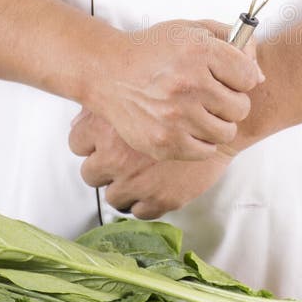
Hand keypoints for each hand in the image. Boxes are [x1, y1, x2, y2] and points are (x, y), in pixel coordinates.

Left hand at [69, 111, 234, 217]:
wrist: (224, 121)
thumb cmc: (182, 103)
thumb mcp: (140, 90)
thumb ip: (108, 105)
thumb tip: (78, 122)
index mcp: (107, 128)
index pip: (77, 144)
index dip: (89, 143)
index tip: (101, 142)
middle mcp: (117, 157)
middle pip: (90, 173)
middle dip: (104, 167)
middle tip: (120, 160)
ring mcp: (138, 182)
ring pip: (113, 196)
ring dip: (123, 187)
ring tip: (139, 174)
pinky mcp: (162, 200)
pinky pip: (140, 212)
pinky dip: (145, 202)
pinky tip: (154, 186)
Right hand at [86, 19, 262, 161]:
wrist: (107, 73)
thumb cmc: (154, 50)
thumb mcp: (193, 30)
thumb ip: (234, 42)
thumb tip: (259, 76)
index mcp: (197, 52)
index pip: (248, 76)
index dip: (241, 77)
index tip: (227, 76)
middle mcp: (187, 84)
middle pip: (241, 107)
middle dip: (231, 101)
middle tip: (211, 95)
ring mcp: (175, 116)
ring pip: (226, 132)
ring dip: (218, 123)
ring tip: (200, 111)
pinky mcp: (164, 142)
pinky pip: (205, 151)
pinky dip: (201, 141)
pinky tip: (188, 125)